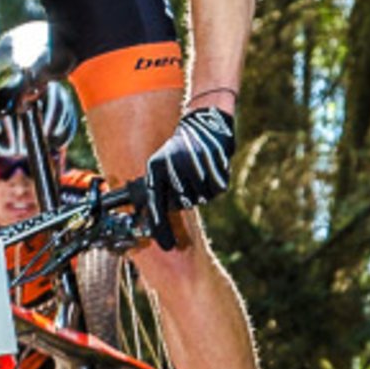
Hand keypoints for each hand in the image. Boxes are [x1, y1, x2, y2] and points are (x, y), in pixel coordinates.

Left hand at [143, 105, 236, 250]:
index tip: (167, 247)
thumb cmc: (179, 148)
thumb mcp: (161, 165)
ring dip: (202, 190)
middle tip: (189, 178)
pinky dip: (215, 184)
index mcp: (157, 167)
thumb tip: (153, 223)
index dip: (162, 228)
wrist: (204, 122)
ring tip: (198, 169)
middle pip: (183, 203)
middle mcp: (174, 167)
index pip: (157, 205)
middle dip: (187, 196)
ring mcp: (196, 167)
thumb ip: (159, 191)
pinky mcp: (214, 167)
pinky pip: (216, 190)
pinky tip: (211, 168)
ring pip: (201, 198)